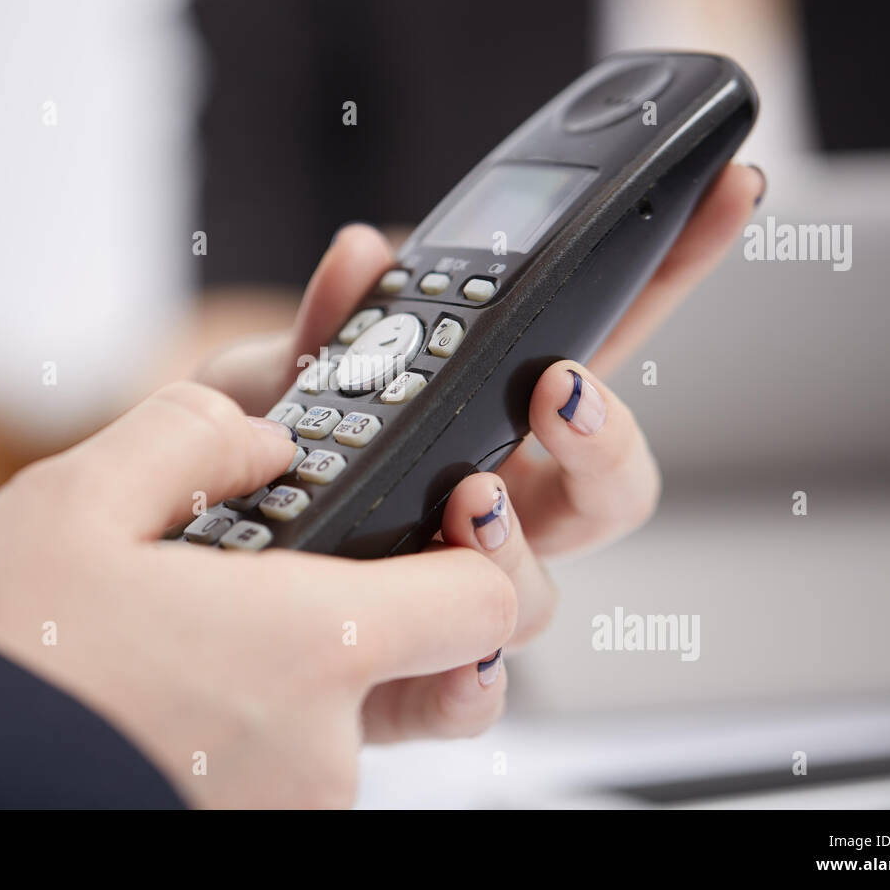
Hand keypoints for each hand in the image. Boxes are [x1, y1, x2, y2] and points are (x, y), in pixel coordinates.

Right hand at [0, 381, 524, 807]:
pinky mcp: (245, 823)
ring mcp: (288, 798)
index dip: (474, 549)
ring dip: (300, 654)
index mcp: (307, 644)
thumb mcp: (76, 497)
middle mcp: (321, 742)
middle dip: (371, 597)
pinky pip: (290, 751)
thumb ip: (194, 435)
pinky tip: (174, 672)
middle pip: (424, 655)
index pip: (488, 600)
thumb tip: (265, 435)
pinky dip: (256, 707)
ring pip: (353, 705)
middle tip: (282, 555)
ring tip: (196, 613)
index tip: (431, 512)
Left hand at [196, 164, 764, 645]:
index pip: (591, 344)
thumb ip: (322, 327)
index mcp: (477, 420)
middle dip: (608, 434)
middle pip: (608, 484)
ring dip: (519, 540)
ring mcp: (456, 591)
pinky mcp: (410, 676)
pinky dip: (473, 677)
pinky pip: (473, 695)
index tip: (722, 194)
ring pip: (544, 589)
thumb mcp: (263, 380)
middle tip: (560, 390)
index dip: (666, 271)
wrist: (168, 583)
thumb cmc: (237, 478)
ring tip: (466, 498)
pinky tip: (452, 643)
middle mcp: (489, 506)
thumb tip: (362, 254)